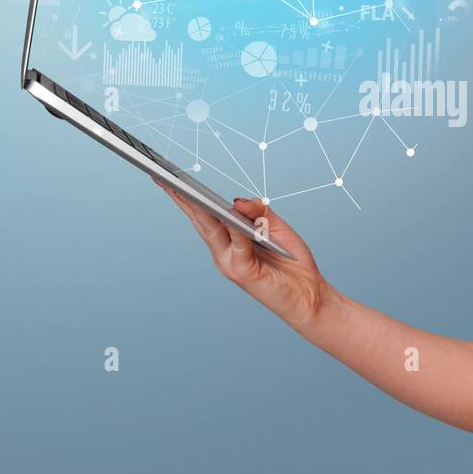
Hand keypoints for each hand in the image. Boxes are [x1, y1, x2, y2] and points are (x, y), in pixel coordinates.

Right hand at [153, 178, 330, 331]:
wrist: (309, 295)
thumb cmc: (292, 262)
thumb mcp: (277, 228)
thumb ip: (260, 211)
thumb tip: (237, 201)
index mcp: (230, 241)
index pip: (205, 216)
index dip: (189, 198)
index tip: (173, 179)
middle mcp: (224, 252)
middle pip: (200, 220)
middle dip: (182, 199)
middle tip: (164, 178)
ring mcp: (230, 263)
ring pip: (210, 230)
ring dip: (196, 210)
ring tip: (182, 190)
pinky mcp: (242, 272)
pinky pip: (237, 244)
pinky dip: (234, 229)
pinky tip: (229, 212)